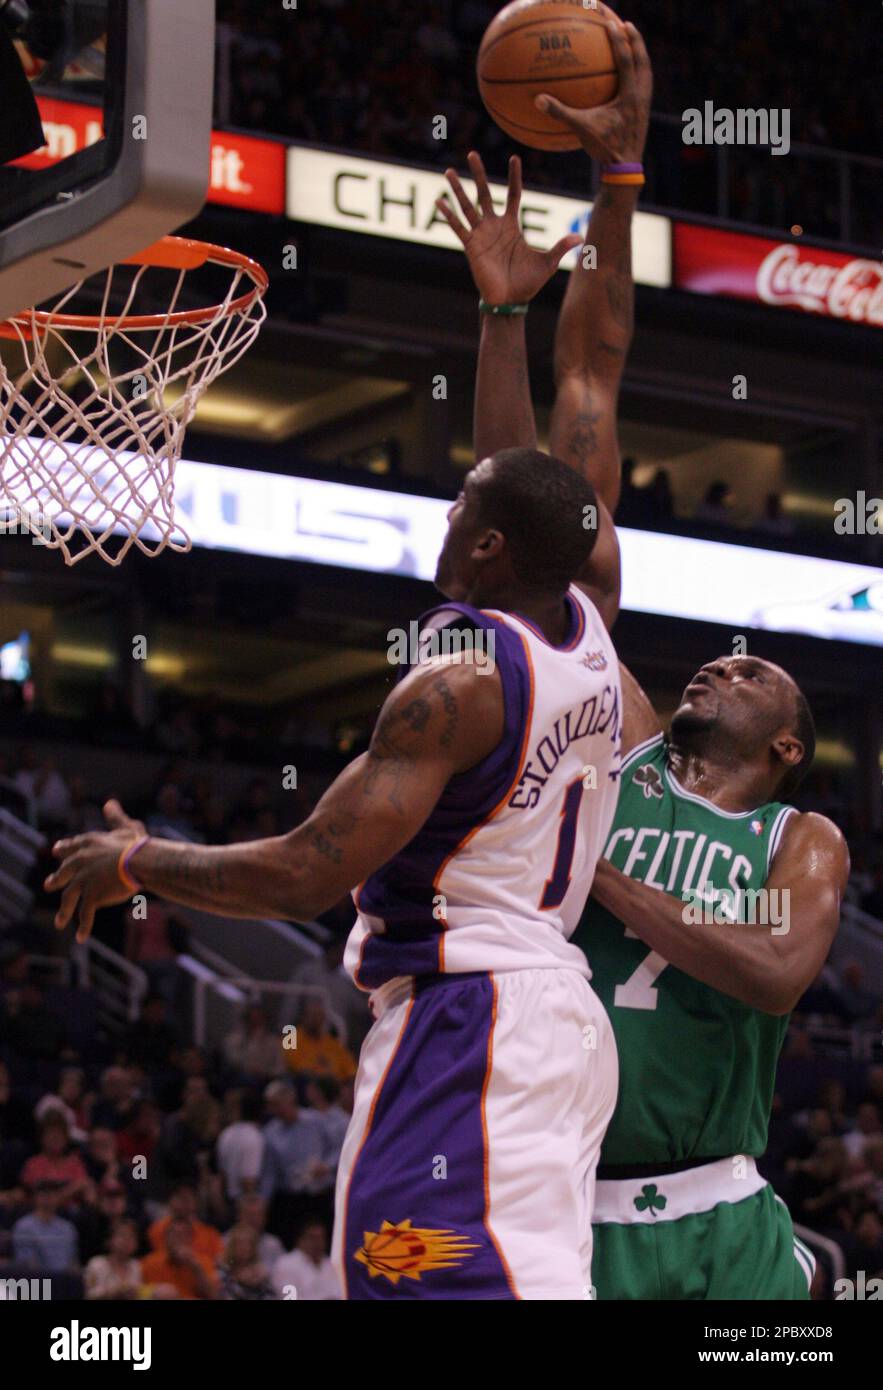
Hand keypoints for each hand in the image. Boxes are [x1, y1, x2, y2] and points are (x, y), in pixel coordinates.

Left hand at [45, 799, 146, 942]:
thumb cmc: (137, 844)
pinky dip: (83, 926)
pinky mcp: (90, 895)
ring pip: (69, 897)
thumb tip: (109, 802)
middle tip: (49, 885)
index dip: (64, 850)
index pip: (72, 847)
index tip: (56, 851)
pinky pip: (85, 914)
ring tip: (60, 922)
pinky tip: (81, 937)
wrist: (140, 862)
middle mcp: (80, 861)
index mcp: (89, 843)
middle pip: (65, 873)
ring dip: (65, 912)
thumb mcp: (126, 826)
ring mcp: (83, 879)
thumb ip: (115, 817)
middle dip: (56, 880)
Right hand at [436, 150, 580, 305]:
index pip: (513, 194)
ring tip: (448, 171)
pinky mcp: (471, 246)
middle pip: (485, 193)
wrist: (510, 302)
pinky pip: (458, 227)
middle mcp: (494, 226)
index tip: (514, 158)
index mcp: (512, 226)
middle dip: (478, 174)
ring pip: (467, 206)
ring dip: (458, 189)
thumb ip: (560, 247)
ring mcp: (481, 235)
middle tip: (472, 153)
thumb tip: (581, 236)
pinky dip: (448, 215)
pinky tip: (439, 201)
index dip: (514, 177)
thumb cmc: (527, 283)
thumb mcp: (547, 262)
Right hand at [535, 21, 651, 164]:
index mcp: (630, 96)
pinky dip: (637, 74)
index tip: (612, 22)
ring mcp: (645, 105)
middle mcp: (641, 96)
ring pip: (646, 72)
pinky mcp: (645, 113)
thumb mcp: (582, 130)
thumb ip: (561, 113)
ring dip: (639, 55)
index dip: (619, 40)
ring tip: (632, 42)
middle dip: (635, 40)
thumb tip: (538, 100)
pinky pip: (642, 86)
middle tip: (626, 24)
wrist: (626, 170)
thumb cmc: (605, 149)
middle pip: (642, 60)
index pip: (626, 60)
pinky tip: (628, 74)